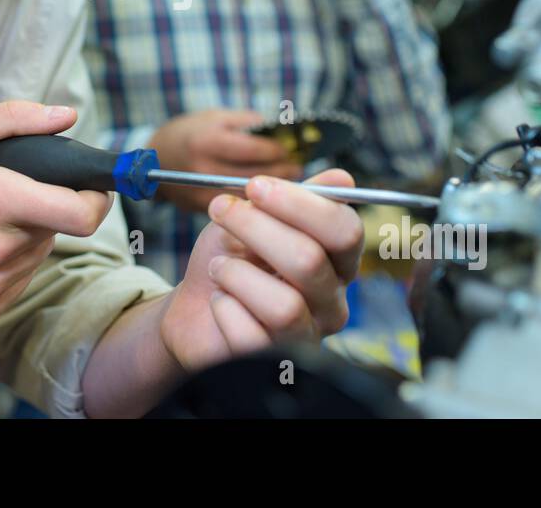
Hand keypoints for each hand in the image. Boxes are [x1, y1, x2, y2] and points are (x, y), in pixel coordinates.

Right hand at [0, 100, 112, 328]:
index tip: (91, 187)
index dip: (96, 198)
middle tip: (4, 195)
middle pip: (57, 229)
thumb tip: (69, 115)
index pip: (81, 214)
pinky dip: (6, 264)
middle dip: (45, 208)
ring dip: (24, 236)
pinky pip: (17, 282)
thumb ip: (14, 119)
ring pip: (37, 255)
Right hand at [147, 109, 302, 213]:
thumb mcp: (217, 116)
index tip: (294, 148)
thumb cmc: (191, 131)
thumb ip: (249, 123)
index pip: (254, 150)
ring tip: (291, 181)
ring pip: (250, 195)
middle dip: (282, 171)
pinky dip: (257, 202)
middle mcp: (204, 169)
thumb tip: (284, 132)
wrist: (155, 157)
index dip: (279, 150)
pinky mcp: (203, 209)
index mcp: (208, 141)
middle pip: (255, 175)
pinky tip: (272, 196)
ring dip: (274, 190)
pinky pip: (238, 207)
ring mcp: (202, 192)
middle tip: (299, 165)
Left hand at [158, 169, 363, 373]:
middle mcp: (332, 301)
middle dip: (256, 228)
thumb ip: (294, 198)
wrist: (195, 305)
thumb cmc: (232, 257)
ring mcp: (307, 335)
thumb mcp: (256, 216)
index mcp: (337, 261)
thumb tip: (342, 179)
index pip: (345, 231)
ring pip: (283, 305)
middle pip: (310, 260)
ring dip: (237, 275)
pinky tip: (219, 300)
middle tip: (220, 210)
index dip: (300, 204)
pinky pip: (251, 336)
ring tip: (218, 267)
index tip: (255, 186)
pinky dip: (224, 308)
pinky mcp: (273, 361)